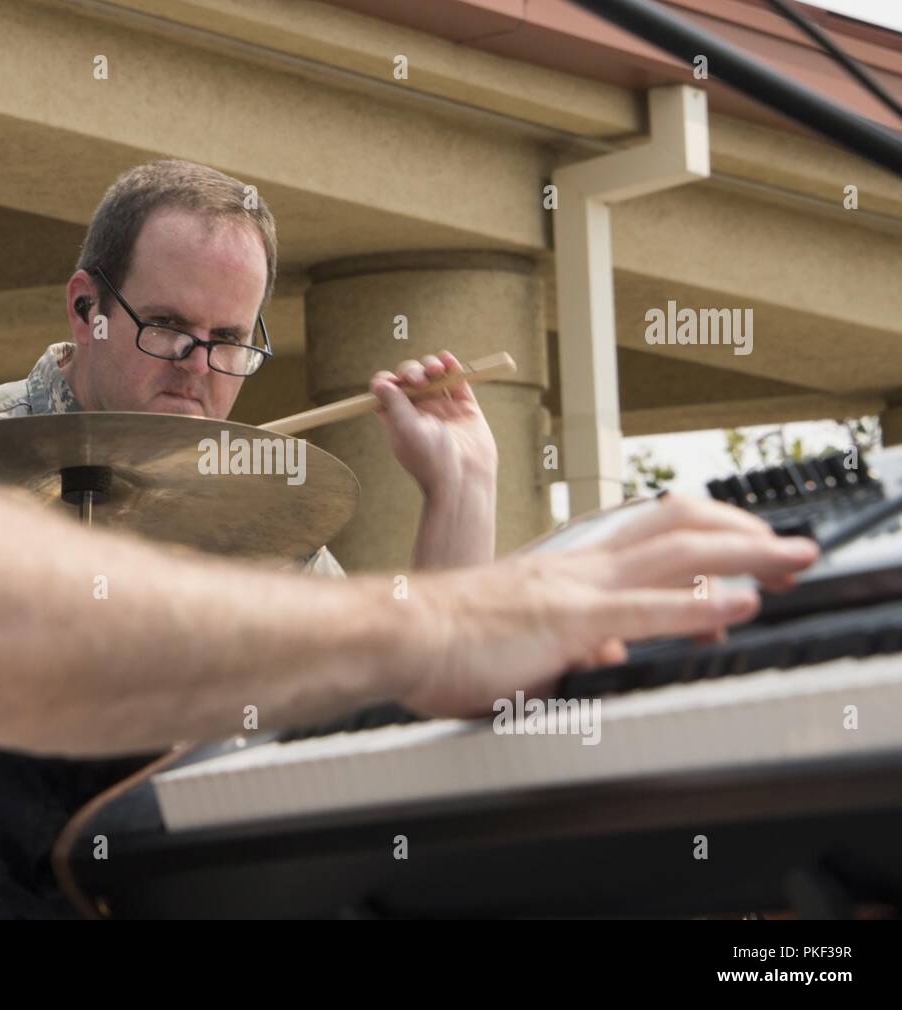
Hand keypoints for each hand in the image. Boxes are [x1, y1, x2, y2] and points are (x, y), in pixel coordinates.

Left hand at [371, 351, 497, 567]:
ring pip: (433, 375)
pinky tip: (447, 360)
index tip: (394, 383)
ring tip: (436, 371)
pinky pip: (457, 380)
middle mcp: (419, 411)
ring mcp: (443, 407)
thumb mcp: (405, 430)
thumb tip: (379, 383)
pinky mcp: (465, 406)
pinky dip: (452, 366)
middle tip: (419, 381)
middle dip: (412, 370)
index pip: (386, 391)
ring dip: (431, 365)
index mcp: (398, 418)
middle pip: (409, 377)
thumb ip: (394, 403)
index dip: (387, 381)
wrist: (464, 478)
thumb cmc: (430, 459)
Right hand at [400, 494, 819, 716]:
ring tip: (794, 559)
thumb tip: (610, 650)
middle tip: (790, 548)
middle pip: (678, 526)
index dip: (705, 535)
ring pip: (678, 553)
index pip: (649, 534)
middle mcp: (578, 566)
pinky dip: (702, 604)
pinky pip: (648, 608)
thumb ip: (569, 639)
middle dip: (744, 533)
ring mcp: (577, 589)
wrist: (394, 632)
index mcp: (565, 569)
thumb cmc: (439, 639)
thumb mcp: (519, 638)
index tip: (743, 553)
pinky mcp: (569, 621)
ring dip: (745, 555)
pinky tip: (742, 604)